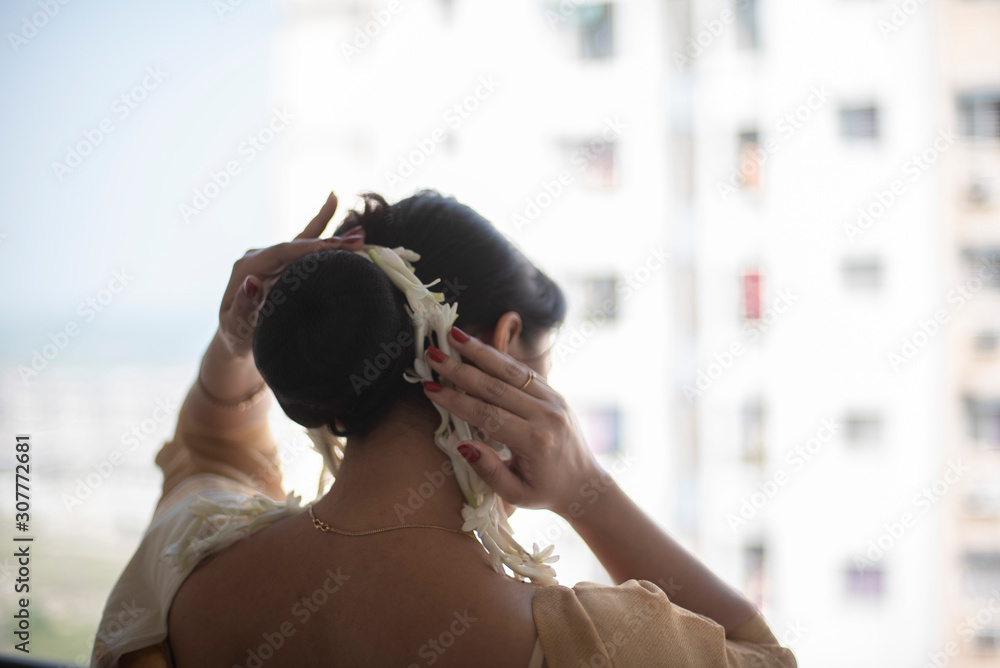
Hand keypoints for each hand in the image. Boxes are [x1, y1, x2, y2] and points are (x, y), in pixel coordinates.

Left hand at [217, 192, 365, 356]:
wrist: (235, 339)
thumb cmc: (235, 337)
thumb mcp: (235, 326)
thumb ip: (243, 306)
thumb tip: (251, 281)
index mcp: (247, 267)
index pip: (282, 253)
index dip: (309, 248)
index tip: (336, 246)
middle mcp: (259, 257)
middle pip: (297, 245)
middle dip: (328, 242)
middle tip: (359, 240)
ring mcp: (271, 258)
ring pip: (304, 243)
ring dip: (332, 239)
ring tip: (359, 233)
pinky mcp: (282, 262)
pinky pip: (303, 240)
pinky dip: (320, 222)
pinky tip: (333, 199)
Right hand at [422, 328, 603, 514]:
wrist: (584, 484)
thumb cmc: (545, 492)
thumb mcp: (516, 494)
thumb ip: (489, 470)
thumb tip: (461, 445)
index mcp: (535, 442)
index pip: (487, 415)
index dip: (456, 400)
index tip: (430, 387)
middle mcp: (545, 415)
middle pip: (495, 386)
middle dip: (460, 369)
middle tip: (433, 353)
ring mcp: (552, 400)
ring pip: (510, 371)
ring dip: (479, 351)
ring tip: (453, 336)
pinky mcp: (554, 393)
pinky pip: (523, 372)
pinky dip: (499, 358)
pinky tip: (478, 346)